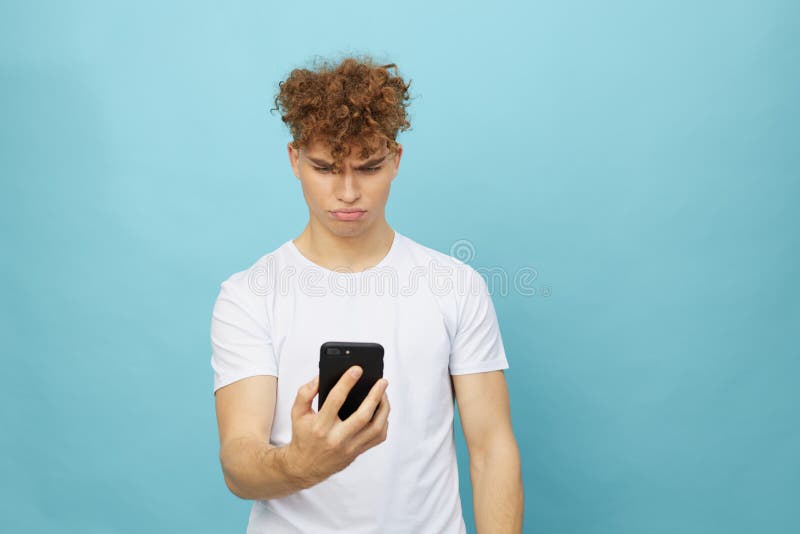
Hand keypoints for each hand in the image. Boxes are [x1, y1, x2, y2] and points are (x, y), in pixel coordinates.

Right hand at [285, 366, 389, 487]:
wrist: (304, 466)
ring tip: (384, 394)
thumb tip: (321, 377)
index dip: (347, 382)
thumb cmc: (303, 435)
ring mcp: (349, 447)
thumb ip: (306, 392)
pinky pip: (378, 437)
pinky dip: (384, 422)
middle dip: (375, 396)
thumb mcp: (297, 412)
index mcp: (320, 426)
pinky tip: (381, 411)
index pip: (335, 400)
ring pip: (376, 428)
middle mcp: (336, 438)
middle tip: (382, 381)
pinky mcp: (357, 452)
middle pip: (363, 416)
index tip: (357, 369)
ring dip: (384, 408)